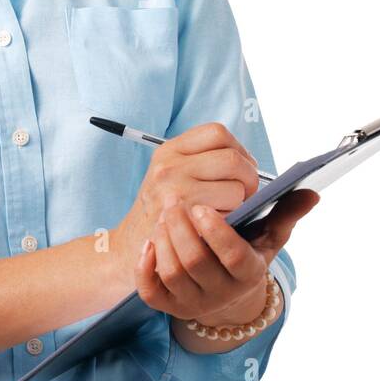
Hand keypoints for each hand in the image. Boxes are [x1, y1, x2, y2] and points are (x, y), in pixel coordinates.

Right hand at [109, 122, 261, 287]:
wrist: (129, 247)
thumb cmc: (159, 212)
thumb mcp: (168, 176)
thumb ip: (200, 162)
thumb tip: (250, 163)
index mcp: (169, 150)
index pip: (217, 133)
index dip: (238, 148)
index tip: (242, 166)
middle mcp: (169, 166)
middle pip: (232, 159)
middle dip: (249, 177)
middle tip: (246, 192)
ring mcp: (175, 191)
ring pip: (236, 188)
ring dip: (241, 203)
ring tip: (228, 211)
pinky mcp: (185, 218)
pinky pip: (229, 213)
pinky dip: (232, 220)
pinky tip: (217, 226)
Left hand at [134, 187, 319, 323]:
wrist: (224, 291)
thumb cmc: (246, 252)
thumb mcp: (268, 237)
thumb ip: (286, 213)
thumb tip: (311, 193)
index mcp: (248, 274)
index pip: (232, 256)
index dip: (215, 231)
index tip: (202, 206)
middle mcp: (221, 293)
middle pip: (195, 261)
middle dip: (181, 228)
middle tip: (174, 201)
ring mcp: (193, 303)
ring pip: (172, 271)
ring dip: (164, 240)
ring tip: (164, 215)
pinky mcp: (168, 307)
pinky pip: (151, 291)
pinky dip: (146, 266)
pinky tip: (149, 242)